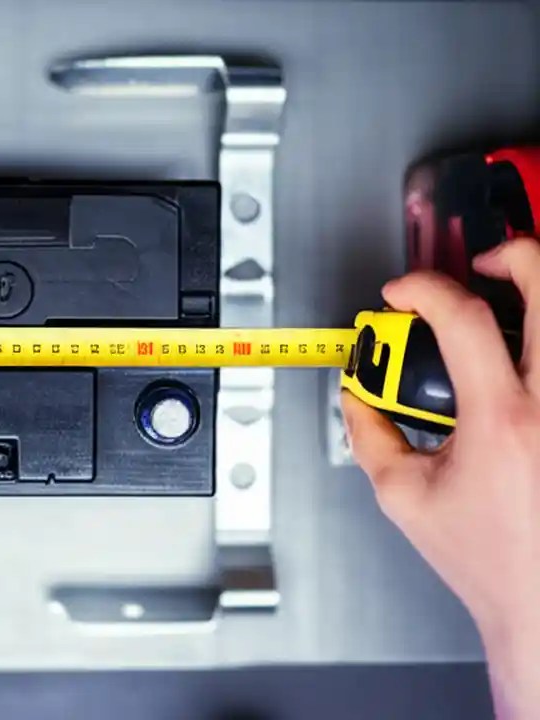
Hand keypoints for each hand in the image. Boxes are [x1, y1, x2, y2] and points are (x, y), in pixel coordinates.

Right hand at [342, 237, 539, 718]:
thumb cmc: (486, 559)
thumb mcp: (401, 494)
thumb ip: (368, 433)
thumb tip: (358, 393)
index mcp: (501, 419)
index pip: (463, 317)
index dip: (422, 289)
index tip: (401, 295)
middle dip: (509, 256)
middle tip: (481, 266)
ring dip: (533, 298)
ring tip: (508, 309)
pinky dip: (536, 353)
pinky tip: (521, 364)